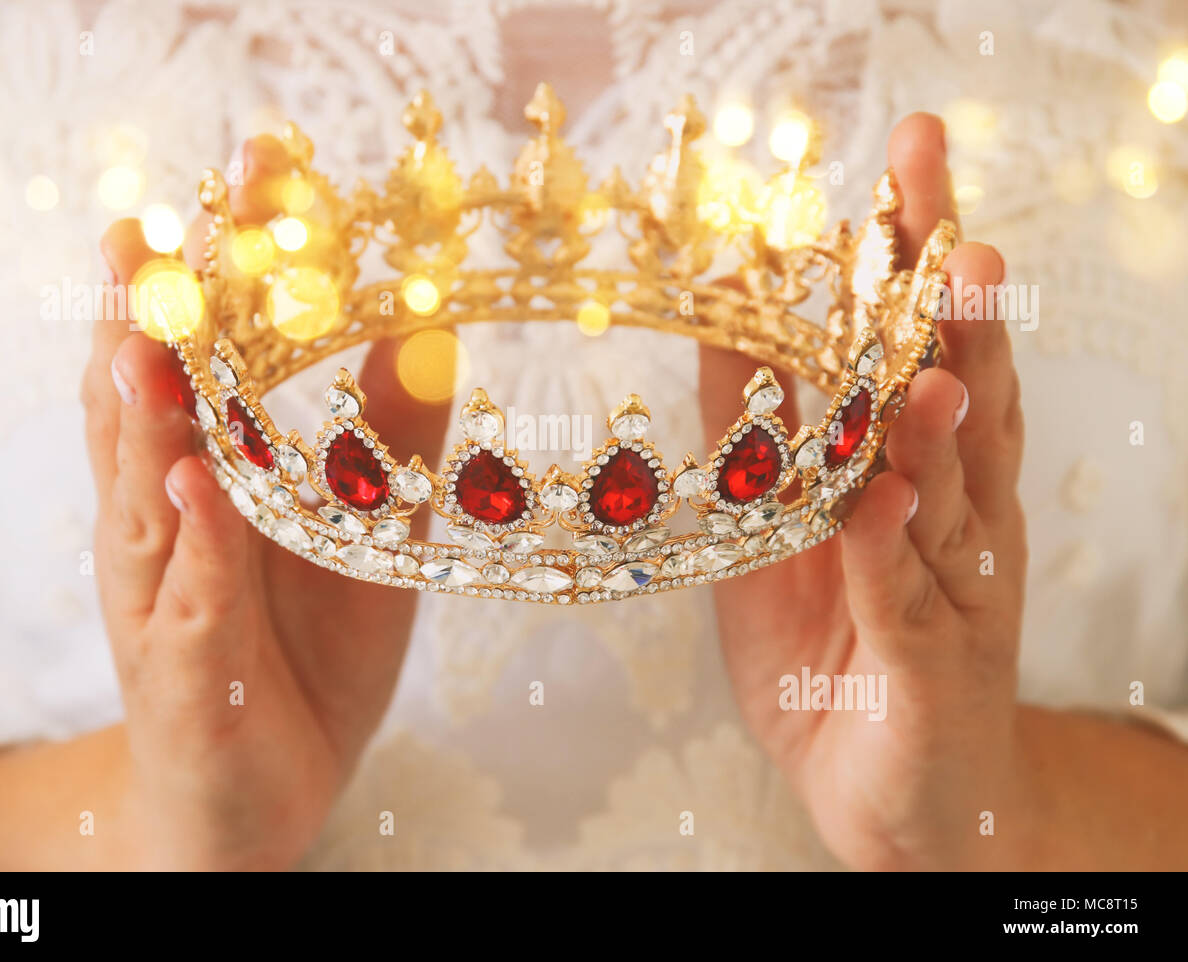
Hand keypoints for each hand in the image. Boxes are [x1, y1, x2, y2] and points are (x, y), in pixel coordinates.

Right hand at [83, 136, 449, 868]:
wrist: (256, 799)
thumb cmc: (298, 656)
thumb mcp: (365, 537)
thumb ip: (386, 438)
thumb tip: (428, 329)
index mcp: (208, 484)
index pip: (202, 358)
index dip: (220, 269)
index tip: (255, 170)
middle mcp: (167, 528)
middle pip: (144, 407)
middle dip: (148, 318)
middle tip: (147, 226)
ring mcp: (164, 602)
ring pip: (142, 498)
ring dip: (143, 418)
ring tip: (145, 342)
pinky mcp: (185, 678)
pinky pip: (187, 607)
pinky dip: (195, 549)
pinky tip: (199, 493)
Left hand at [703, 113, 1028, 869]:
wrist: (894, 796)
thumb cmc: (838, 651)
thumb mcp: (781, 530)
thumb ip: (764, 434)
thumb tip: (720, 330)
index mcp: (925, 475)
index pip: (928, 345)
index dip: (922, 258)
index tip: (915, 161)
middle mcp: (956, 518)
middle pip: (964, 395)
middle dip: (956, 307)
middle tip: (956, 224)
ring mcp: (952, 592)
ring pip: (955, 490)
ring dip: (943, 412)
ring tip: (939, 337)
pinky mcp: (929, 667)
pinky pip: (905, 600)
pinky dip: (894, 546)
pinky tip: (889, 493)